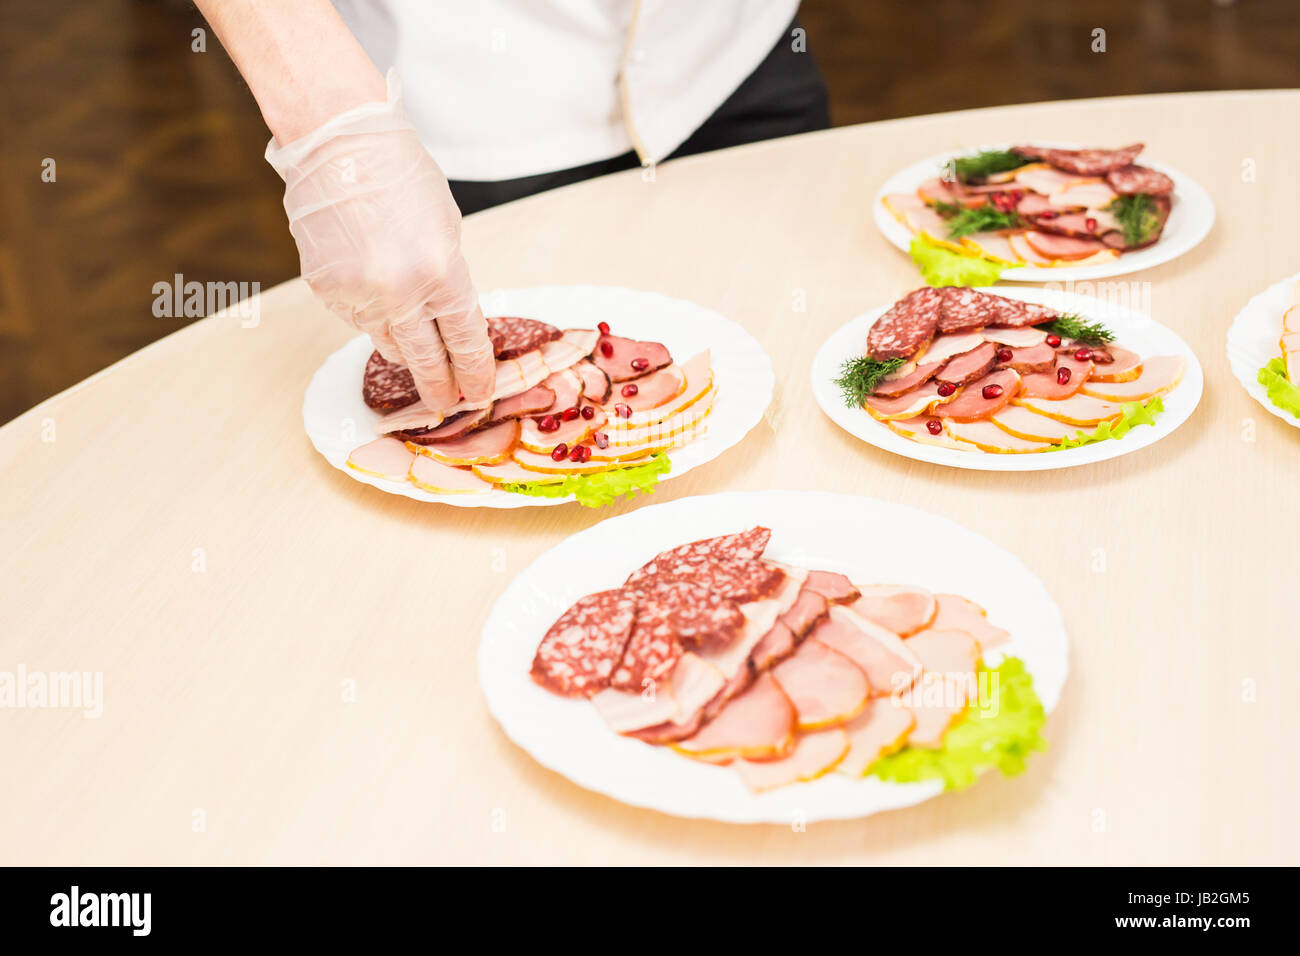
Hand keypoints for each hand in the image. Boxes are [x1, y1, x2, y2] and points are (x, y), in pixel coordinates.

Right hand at [265, 71, 493, 409]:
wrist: (337, 142)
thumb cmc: (399, 175)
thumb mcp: (446, 228)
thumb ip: (448, 280)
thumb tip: (448, 323)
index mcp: (440, 272)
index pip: (464, 340)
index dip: (474, 372)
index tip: (479, 393)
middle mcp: (398, 292)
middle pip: (424, 360)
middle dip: (439, 387)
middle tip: (448, 404)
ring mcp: (357, 294)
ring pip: (387, 343)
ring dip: (404, 346)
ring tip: (414, 338)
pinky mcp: (326, 290)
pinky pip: (356, 319)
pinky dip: (370, 313)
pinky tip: (372, 285)